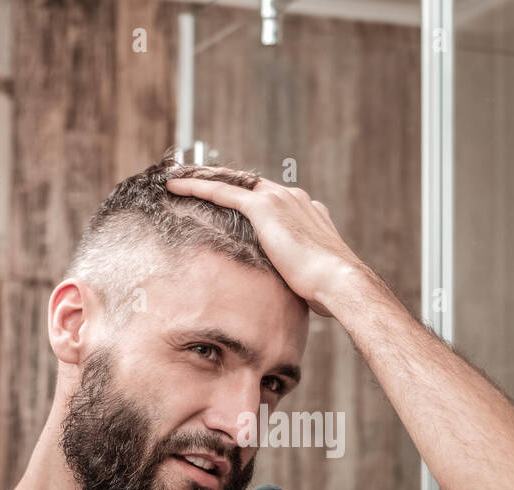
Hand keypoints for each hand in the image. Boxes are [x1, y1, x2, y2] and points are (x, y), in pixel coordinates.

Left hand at [164, 169, 368, 315]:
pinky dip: (196, 186)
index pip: (269, 197)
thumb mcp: (313, 274)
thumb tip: (298, 287)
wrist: (339, 281)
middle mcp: (292, 197)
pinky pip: (221, 190)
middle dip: (221, 179)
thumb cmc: (330, 288)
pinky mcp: (264, 207)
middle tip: (194, 179)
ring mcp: (279, 199)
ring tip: (177, 178)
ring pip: (231, 181)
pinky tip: (174, 185)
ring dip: (202, 177)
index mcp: (306, 210)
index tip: (231, 199)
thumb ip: (300, 270)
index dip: (247, 196)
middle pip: (248, 182)